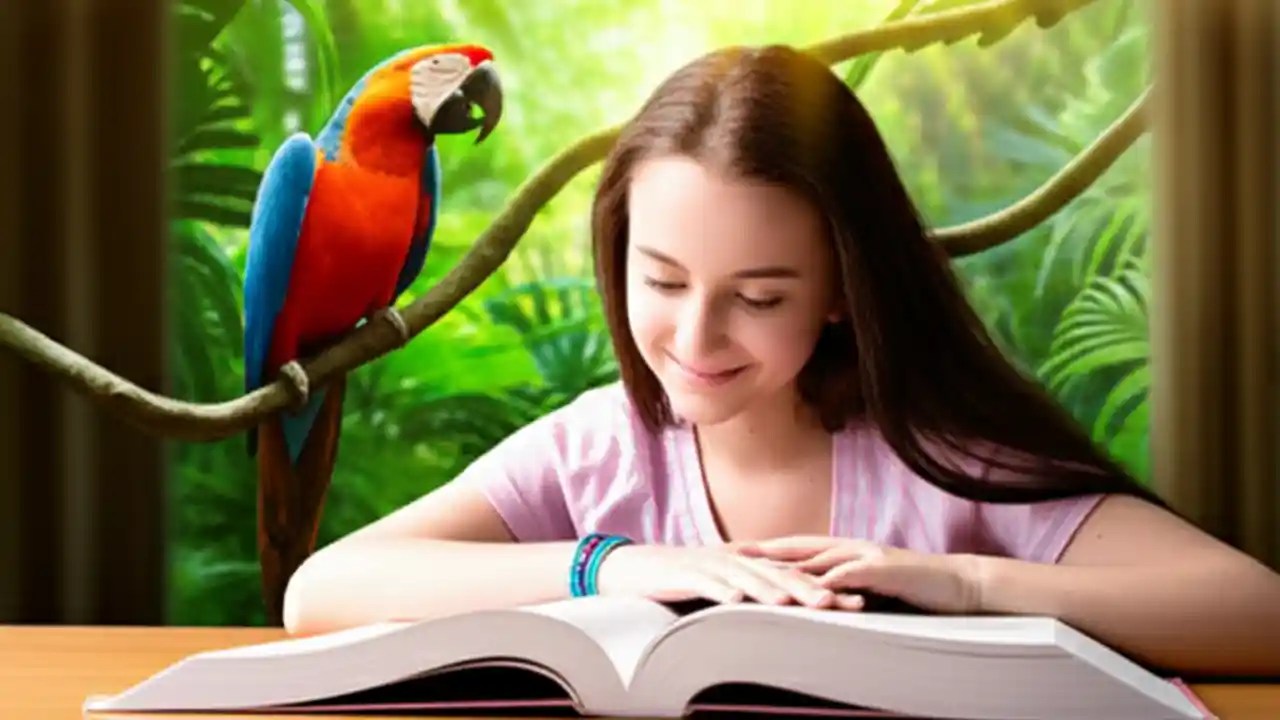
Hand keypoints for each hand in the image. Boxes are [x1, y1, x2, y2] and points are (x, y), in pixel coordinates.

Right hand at [594, 543, 863, 609]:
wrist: (632, 568)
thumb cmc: (679, 581)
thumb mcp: (722, 586)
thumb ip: (752, 592)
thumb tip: (789, 607)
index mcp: (746, 565)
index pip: (791, 576)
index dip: (823, 587)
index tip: (855, 601)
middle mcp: (733, 561)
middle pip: (776, 573)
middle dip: (809, 588)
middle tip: (840, 602)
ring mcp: (708, 565)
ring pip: (746, 576)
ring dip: (770, 588)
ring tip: (795, 601)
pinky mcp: (683, 573)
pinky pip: (705, 581)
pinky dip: (720, 589)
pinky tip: (734, 599)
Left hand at [735, 536, 983, 613]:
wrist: (957, 585)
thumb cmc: (913, 589)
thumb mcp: (870, 587)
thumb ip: (842, 588)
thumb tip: (814, 597)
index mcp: (847, 551)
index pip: (800, 547)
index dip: (769, 549)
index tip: (738, 552)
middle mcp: (853, 548)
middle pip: (801, 546)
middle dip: (767, 550)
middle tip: (734, 553)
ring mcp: (868, 556)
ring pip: (821, 558)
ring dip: (789, 563)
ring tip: (759, 567)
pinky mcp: (885, 569)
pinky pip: (851, 573)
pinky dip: (828, 578)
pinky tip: (809, 586)